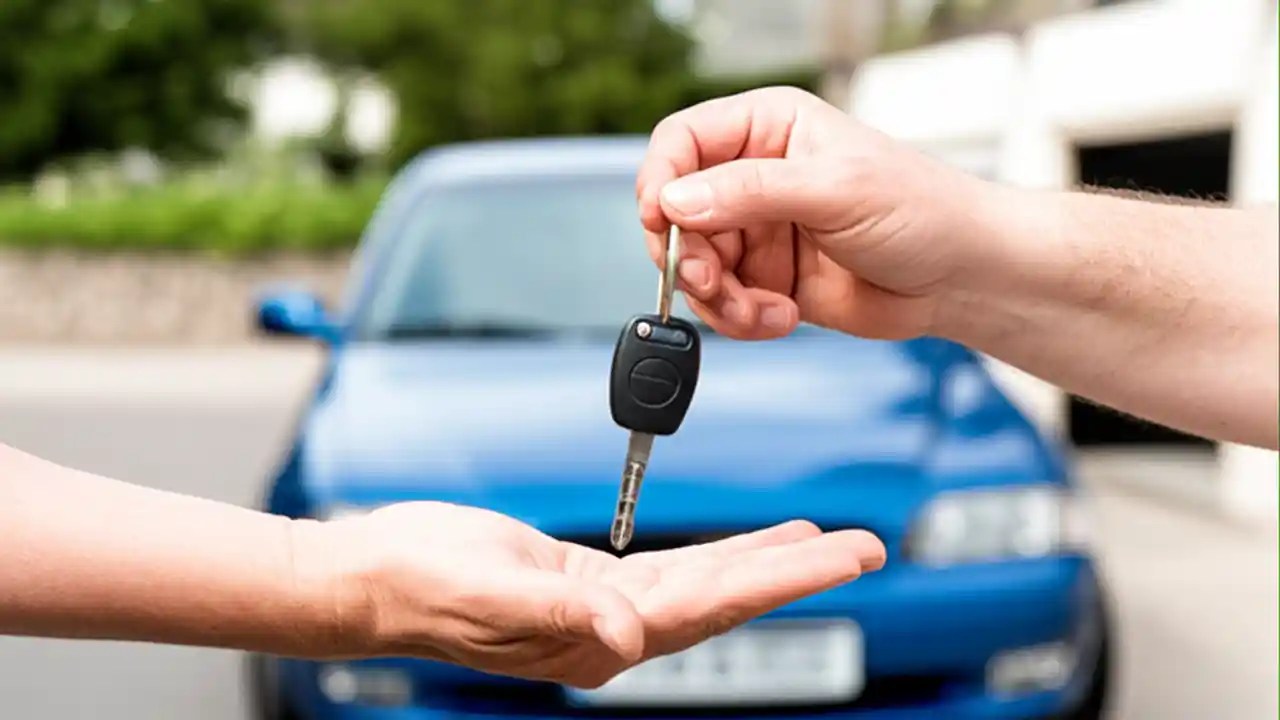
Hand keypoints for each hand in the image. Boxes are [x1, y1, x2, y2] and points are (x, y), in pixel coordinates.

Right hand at [307, 501, 884, 687]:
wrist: (376, 575)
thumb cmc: (419, 581)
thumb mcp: (485, 591)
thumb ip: (559, 614)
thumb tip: (630, 636)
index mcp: (599, 637)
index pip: (714, 606)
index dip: (783, 579)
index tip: (842, 556)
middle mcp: (614, 630)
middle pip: (729, 596)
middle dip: (799, 570)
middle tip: (867, 547)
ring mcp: (605, 608)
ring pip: (708, 582)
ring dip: (766, 559)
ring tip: (824, 541)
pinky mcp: (589, 581)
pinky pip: (673, 567)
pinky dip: (717, 553)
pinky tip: (747, 543)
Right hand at [636, 86, 1010, 340]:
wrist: (960, 277)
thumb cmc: (920, 209)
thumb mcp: (835, 188)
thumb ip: (751, 192)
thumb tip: (677, 201)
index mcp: (768, 128)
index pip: (683, 141)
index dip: (661, 179)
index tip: (661, 219)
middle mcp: (754, 177)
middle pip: (678, 214)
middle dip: (691, 255)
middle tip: (714, 280)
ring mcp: (758, 232)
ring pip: (695, 268)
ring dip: (718, 298)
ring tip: (761, 310)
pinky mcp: (766, 281)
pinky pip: (723, 304)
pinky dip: (741, 319)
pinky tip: (782, 318)